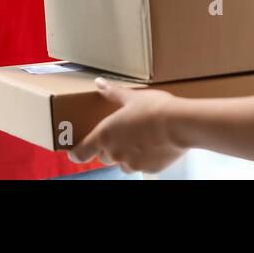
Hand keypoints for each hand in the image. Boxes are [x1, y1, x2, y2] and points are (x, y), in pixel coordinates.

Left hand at [67, 79, 187, 173]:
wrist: (179, 124)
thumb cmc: (154, 109)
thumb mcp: (131, 97)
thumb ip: (113, 93)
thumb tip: (99, 83)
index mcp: (105, 134)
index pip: (81, 152)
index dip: (76, 152)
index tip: (75, 151)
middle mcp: (115, 152)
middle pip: (104, 156)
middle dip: (109, 148)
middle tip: (121, 133)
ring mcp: (132, 163)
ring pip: (123, 163)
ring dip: (127, 154)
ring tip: (141, 138)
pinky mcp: (149, 169)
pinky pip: (141, 166)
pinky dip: (144, 158)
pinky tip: (155, 144)